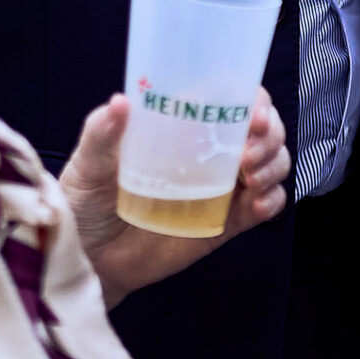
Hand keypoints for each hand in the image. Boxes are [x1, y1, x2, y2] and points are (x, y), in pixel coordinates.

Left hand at [61, 86, 290, 306]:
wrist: (89, 260)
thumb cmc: (85, 202)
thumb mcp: (88, 163)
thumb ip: (101, 133)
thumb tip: (121, 102)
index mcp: (183, 126)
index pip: (232, 97)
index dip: (253, 100)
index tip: (252, 114)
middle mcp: (210, 151)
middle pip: (264, 128)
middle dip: (270, 134)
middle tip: (248, 153)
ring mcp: (222, 187)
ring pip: (273, 162)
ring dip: (274, 163)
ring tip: (250, 179)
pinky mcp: (227, 222)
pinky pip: (267, 205)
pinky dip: (272, 201)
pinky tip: (255, 205)